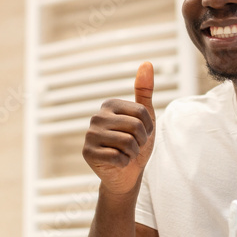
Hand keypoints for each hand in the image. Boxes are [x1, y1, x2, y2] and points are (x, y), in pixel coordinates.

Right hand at [83, 61, 156, 195]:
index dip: (148, 128)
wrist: (127, 174)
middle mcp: (97, 116)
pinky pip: (117, 157)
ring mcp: (90, 134)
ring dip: (133, 153)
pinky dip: (123, 163)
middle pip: (135, 127)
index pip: (142, 113)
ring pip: (127, 142)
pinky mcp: (87, 152)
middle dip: (141, 141)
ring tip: (125, 154)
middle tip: (133, 146)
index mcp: (109, 105)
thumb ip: (145, 90)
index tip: (141, 134)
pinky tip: (116, 162)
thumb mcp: (146, 117)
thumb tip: (147, 63)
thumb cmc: (136, 144)